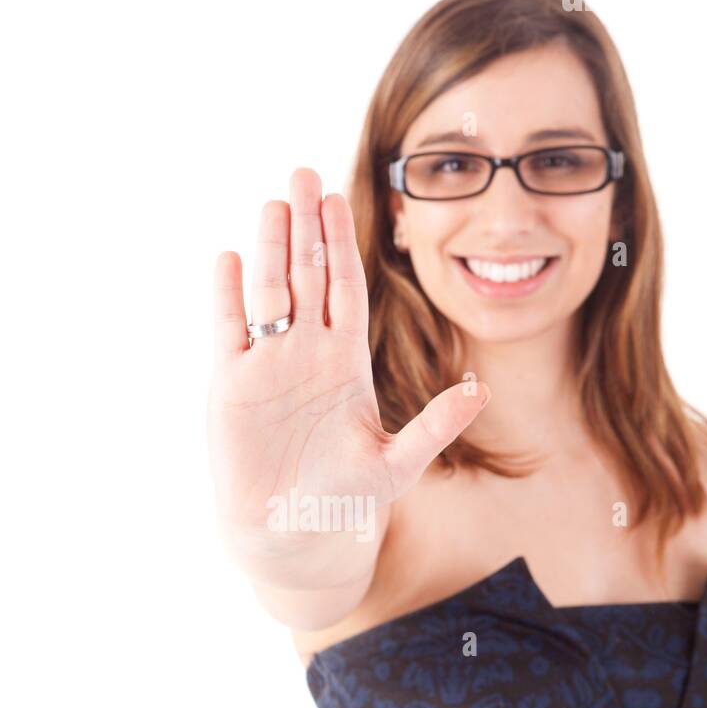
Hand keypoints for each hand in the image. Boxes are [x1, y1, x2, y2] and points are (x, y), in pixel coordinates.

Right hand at [208, 168, 489, 546]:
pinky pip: (229, 329)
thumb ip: (435, 425)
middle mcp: (306, 352)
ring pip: (269, 293)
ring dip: (270, 249)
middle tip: (303, 174)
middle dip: (305, 226)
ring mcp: (267, 364)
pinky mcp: (232, 384)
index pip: (344, 287)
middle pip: (305, 275)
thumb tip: (480, 390)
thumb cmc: (345, 499)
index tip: (340, 199)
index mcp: (346, 360)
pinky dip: (227, 295)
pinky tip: (230, 259)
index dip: (341, 244)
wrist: (291, 533)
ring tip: (273, 204)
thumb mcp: (398, 463)